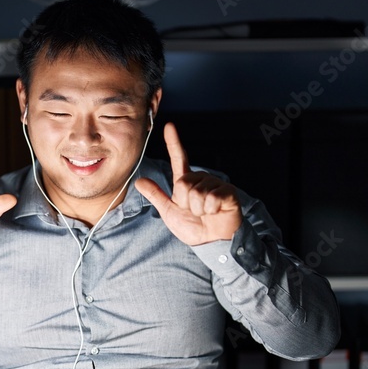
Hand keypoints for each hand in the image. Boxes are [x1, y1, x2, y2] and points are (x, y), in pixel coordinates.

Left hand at [135, 122, 241, 245]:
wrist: (212, 242)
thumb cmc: (193, 227)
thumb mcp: (169, 212)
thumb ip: (156, 195)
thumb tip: (139, 181)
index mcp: (187, 181)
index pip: (179, 159)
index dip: (174, 142)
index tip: (169, 126)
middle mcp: (201, 179)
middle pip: (183, 183)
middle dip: (186, 203)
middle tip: (195, 211)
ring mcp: (215, 184)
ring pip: (196, 193)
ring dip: (198, 209)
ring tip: (206, 213)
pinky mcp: (228, 192)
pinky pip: (210, 199)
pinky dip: (210, 210)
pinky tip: (216, 213)